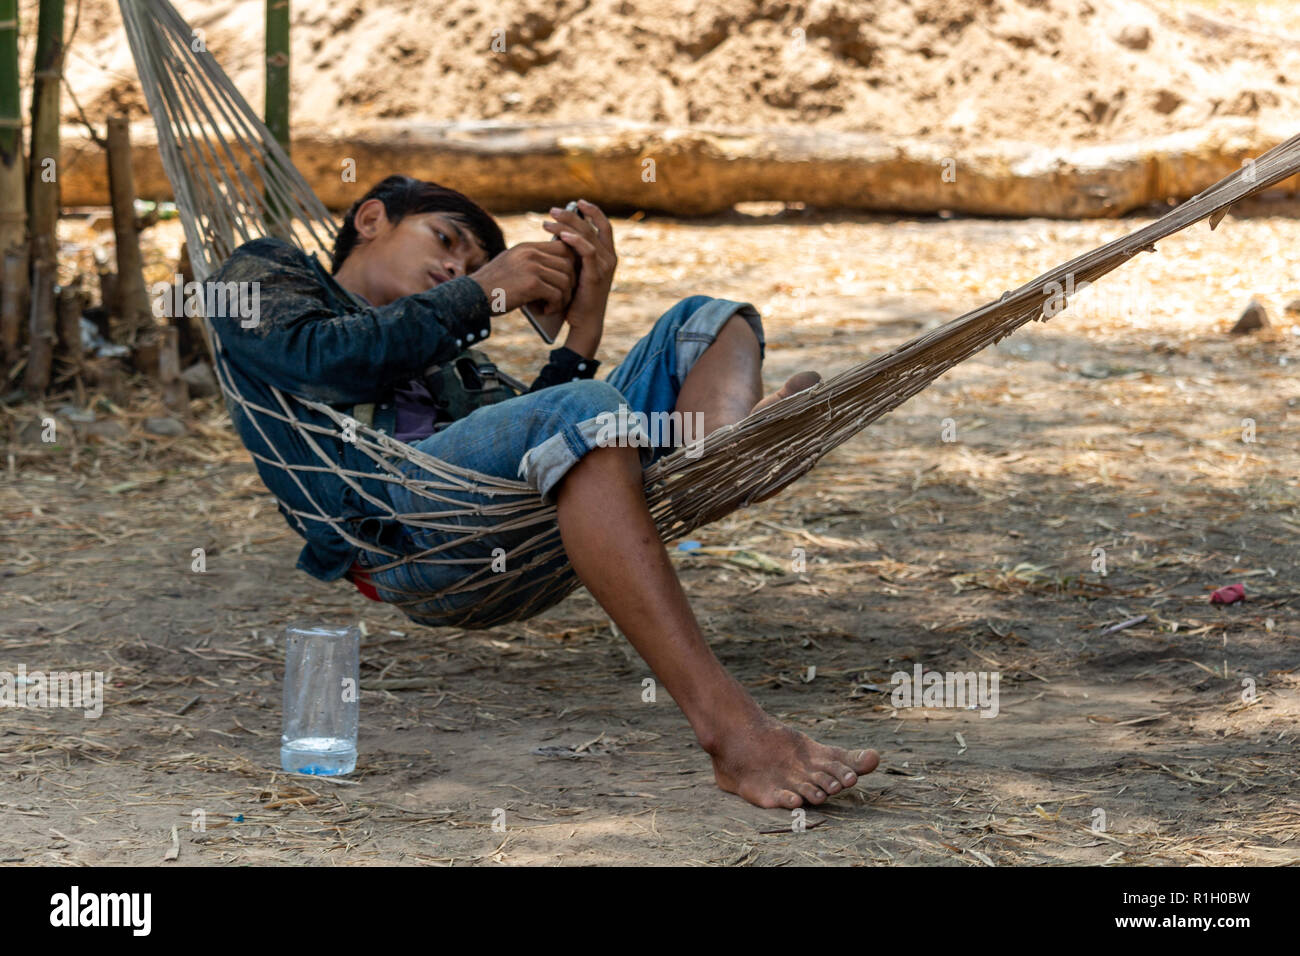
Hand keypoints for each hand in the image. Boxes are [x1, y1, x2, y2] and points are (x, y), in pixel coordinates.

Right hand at [467, 239, 575, 314]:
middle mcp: (531, 253)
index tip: (567, 277)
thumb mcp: (510, 264)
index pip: (563, 247)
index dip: (571, 263)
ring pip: (565, 280)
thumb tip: (553, 269)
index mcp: (527, 247)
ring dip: (563, 297)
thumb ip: (529, 261)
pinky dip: (555, 305)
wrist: (472, 296)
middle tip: (562, 296)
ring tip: (553, 306)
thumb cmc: (492, 286)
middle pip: (568, 264)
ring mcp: (532, 267)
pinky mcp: (531, 284)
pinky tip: (545, 311)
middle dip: (570, 283)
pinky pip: (557, 294)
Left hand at [541, 199, 616, 358]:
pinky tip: (561, 236)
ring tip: (547, 222)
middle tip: (551, 211)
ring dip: (567, 225)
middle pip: (592, 226)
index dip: (592, 211)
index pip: (603, 225)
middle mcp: (610, 257)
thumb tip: (557, 232)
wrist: (583, 322)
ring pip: (588, 235)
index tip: (577, 202)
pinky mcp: (597, 275)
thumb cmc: (577, 296)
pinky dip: (575, 241)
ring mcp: (605, 266)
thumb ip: (573, 252)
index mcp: (607, 254)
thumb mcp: (575, 269)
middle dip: (571, 215)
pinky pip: (588, 252)